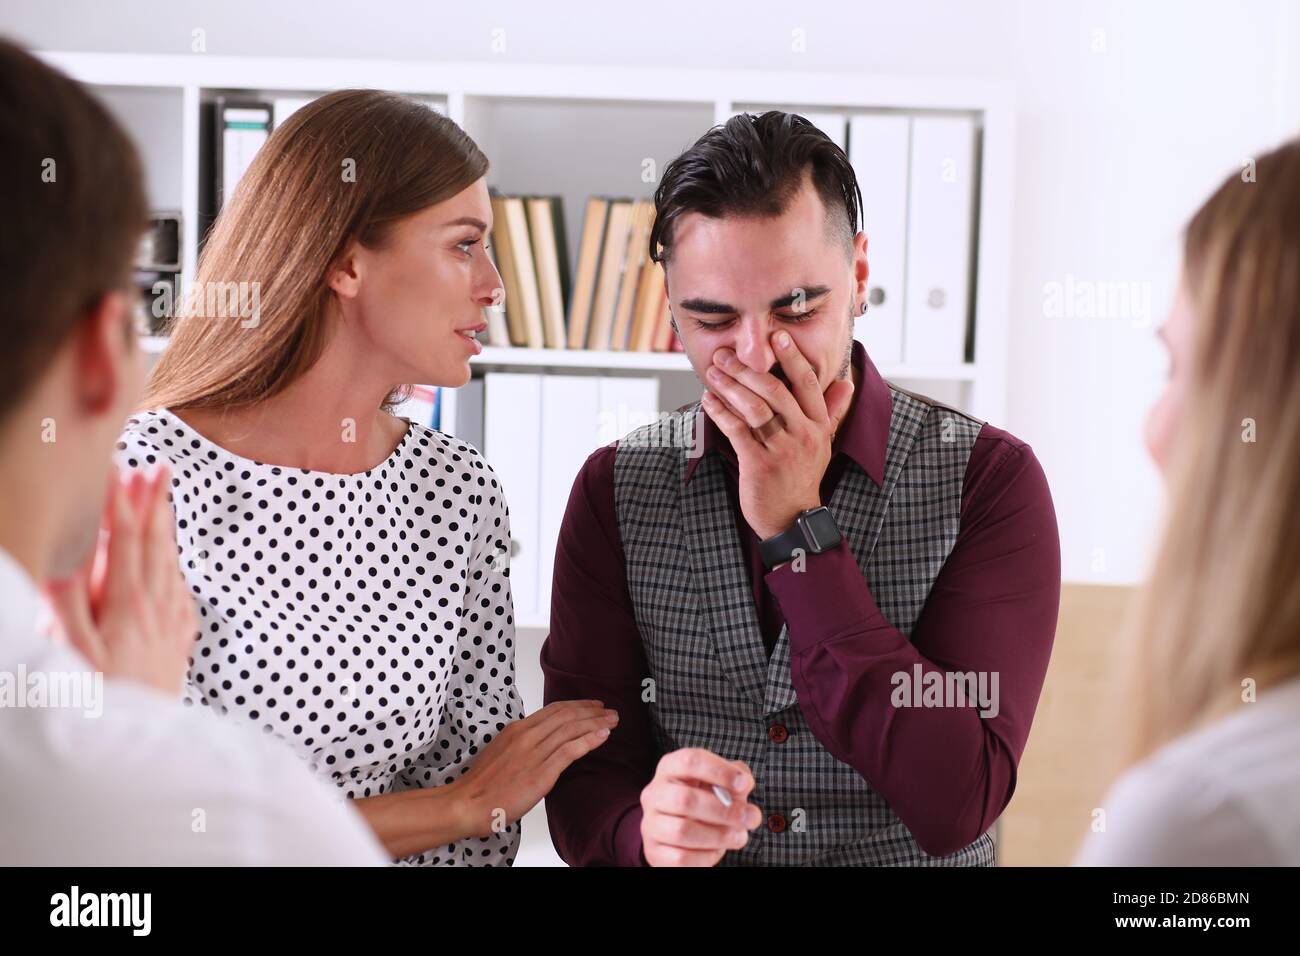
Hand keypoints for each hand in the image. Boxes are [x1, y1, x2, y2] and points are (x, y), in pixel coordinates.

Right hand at [45, 464, 195, 696]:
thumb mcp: (72, 655)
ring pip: (172, 570)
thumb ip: (68, 602)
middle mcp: (157, 614)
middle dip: (155, 507)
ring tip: (167, 501)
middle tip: (158, 469)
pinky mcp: (175, 654)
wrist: (143, 762)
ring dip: (167, 533)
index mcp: (130, 609)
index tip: (120, 470)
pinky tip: (176, 571)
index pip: (127, 544)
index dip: (123, 506)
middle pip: (157, 549)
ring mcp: (170, 633)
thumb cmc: (100, 706)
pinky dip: (176, 576)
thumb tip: (67, 557)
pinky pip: (181, 602)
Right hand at [445, 699, 617, 837]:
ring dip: (596, 722)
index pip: (553, 710)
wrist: (468, 803)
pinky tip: (603, 736)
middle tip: (609, 710)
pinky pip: (570, 751)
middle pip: (566, 715)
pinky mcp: (541, 773)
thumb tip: (541, 742)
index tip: (592, 706)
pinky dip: (589, 740)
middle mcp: (527, 736)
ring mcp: (534, 753)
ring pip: (571, 729)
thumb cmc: (482, 785)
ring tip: (612, 720)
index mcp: (517, 730)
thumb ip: (521, 744)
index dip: (577, 705)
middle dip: (591, 711)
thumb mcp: (501, 752)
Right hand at [640, 748, 762, 865]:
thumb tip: (744, 784)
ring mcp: (651, 824)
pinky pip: (681, 858)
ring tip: (740, 836)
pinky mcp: (654, 851)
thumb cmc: (704, 800)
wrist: (677, 834)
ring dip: (719, 835)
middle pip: (685, 799)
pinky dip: (706, 856)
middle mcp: (655, 794)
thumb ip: (736, 778)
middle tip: (751, 818)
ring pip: (682, 831)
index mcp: (670, 768)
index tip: (744, 785)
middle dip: (724, 810)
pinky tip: (717, 850)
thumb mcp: (719, 783)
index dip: (719, 771)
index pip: (690, 761)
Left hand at [700, 332, 853, 539]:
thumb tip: (847, 383)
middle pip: (774, 389)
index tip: (777, 336)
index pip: (807, 382)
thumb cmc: (802, 477)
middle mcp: (804, 434)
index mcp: (819, 425)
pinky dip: (720, 412)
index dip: (792, 357)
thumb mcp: (823, 443)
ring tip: (712, 372)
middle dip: (746, 368)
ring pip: (753, 407)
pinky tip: (709, 400)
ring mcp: (782, 450)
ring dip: (729, 385)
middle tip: (725, 354)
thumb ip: (832, 411)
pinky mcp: (760, 464)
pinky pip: (737, 430)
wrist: (792, 518)